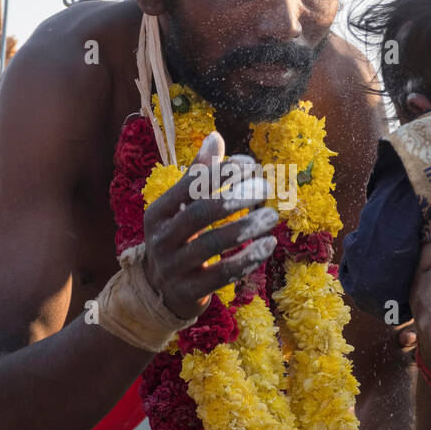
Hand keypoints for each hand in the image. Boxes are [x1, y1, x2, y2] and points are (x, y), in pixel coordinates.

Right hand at [143, 132, 278, 319]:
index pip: (189, 187)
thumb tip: (215, 137)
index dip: (220, 172)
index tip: (250, 164)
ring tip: (272, 216)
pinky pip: (222, 274)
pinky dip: (247, 259)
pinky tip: (268, 245)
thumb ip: (198, 175)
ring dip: (244, 228)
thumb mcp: (180, 208)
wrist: (159, 292)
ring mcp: (173, 267)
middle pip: (199, 214)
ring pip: (211, 245)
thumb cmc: (178, 239)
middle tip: (265, 189)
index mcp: (158, 212)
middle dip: (233, 199)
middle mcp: (161, 238)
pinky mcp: (189, 291)